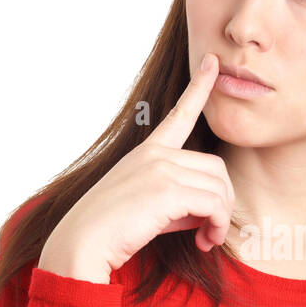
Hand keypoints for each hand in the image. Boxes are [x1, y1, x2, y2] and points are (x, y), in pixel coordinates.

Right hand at [38, 52, 235, 280]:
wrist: (81, 244)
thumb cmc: (112, 231)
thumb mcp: (148, 206)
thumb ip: (179, 200)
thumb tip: (209, 212)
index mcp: (148, 152)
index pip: (180, 114)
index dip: (200, 87)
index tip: (212, 62)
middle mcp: (156, 154)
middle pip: (217, 167)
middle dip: (223, 201)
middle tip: (212, 230)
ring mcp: (161, 169)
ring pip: (219, 188)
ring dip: (221, 218)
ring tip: (207, 239)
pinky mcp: (167, 190)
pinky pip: (214, 205)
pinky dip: (217, 226)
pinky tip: (204, 243)